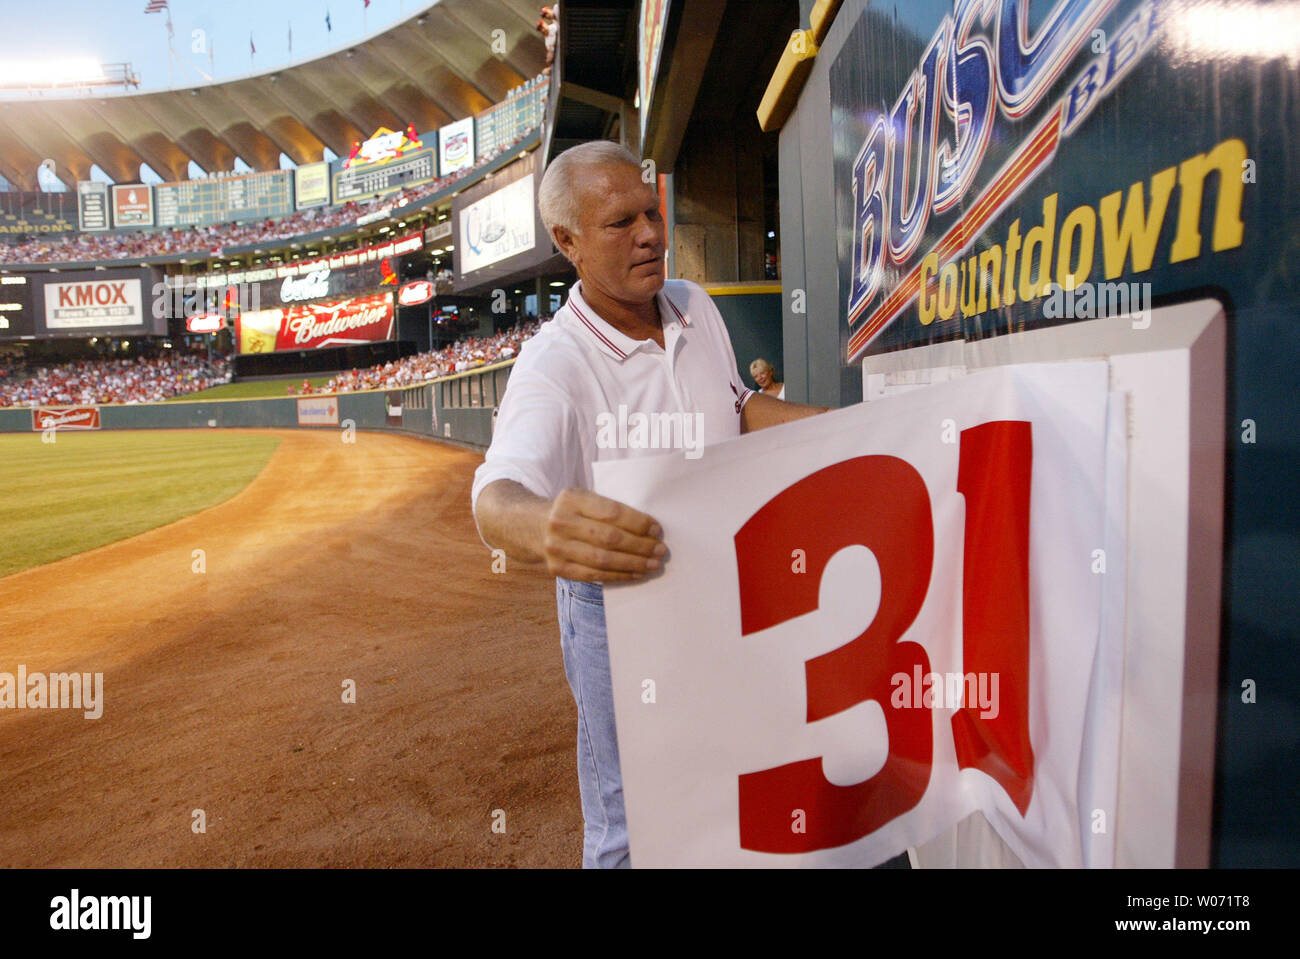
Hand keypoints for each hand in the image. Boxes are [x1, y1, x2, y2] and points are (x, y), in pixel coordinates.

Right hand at [541, 488, 665, 581]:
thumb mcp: (584, 498)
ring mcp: (556, 547)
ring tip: (653, 564)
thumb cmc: (572, 512)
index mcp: (572, 498)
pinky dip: (618, 575)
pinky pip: (594, 575)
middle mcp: (561, 522)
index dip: (637, 522)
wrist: (533, 526)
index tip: (657, 529)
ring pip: (603, 560)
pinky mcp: (557, 568)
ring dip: (633, 564)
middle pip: (609, 538)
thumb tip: (649, 529)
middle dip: (640, 546)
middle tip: (660, 550)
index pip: (611, 512)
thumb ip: (609, 509)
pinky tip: (636, 573)